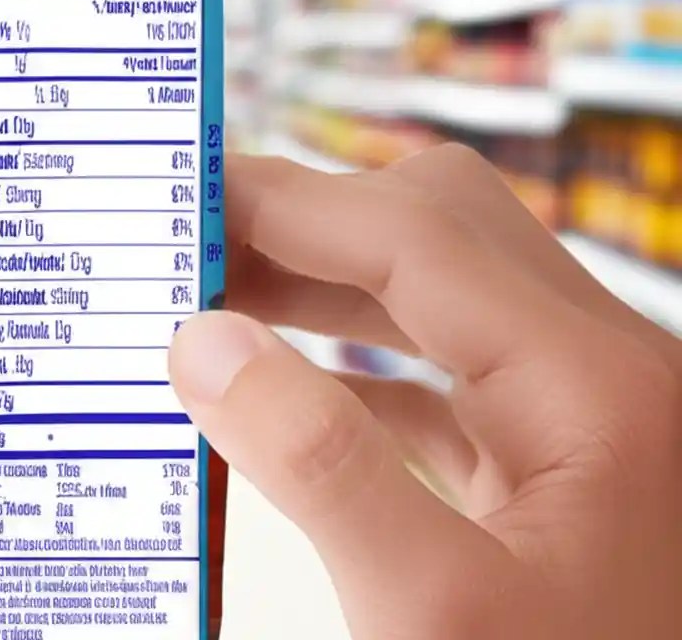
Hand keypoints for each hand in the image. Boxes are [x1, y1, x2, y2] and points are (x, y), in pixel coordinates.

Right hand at [170, 145, 681, 638]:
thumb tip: (205, 343)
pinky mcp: (550, 468)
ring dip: (326, 289)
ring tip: (218, 301)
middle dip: (307, 224)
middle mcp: (601, 375)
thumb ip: (320, 468)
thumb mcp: (434, 616)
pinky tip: (285, 390)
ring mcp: (578, 420)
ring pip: (439, 301)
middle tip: (194, 241)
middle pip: (438, 236)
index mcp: (596, 387)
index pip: (416, 236)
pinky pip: (443, 378)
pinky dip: (355, 366)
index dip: (288, 201)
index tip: (185, 191)